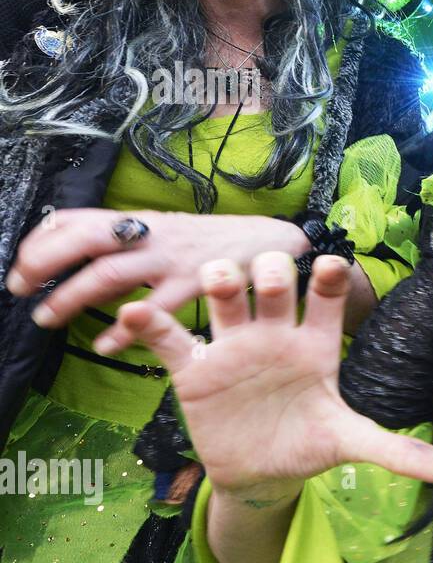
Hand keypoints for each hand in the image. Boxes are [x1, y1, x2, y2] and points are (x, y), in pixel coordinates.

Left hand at [5, 209, 310, 351]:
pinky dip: (125, 329)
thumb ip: (131, 249)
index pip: (76, 218)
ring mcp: (174, 259)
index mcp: (142, 220)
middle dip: (44, 263)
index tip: (22, 265)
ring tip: (47, 317)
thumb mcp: (170, 233)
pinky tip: (106, 344)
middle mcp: (153, 234)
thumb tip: (84, 271)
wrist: (277, 244)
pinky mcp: (197, 285)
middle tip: (19, 287)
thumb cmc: (218, 245)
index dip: (41, 240)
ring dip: (71, 298)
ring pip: (109, 275)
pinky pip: (154, 310)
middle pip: (85, 240)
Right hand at [118, 252, 432, 501]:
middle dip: (273, 272)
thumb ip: (393, 451)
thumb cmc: (307, 444)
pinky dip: (152, 324)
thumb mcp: (348, 444)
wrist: (261, 476)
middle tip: (270, 282)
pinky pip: (169, 338)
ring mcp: (233, 347)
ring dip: (221, 282)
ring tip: (220, 285)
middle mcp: (275, 336)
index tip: (331, 267)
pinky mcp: (194, 369)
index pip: (326, 296)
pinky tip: (138, 313)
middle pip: (274, 282)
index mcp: (316, 345)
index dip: (328, 277)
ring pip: (225, 295)